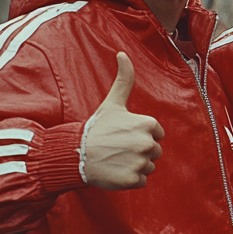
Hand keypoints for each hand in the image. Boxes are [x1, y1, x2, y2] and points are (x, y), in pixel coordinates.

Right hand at [83, 53, 164, 189]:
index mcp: (147, 124)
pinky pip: (141, 180)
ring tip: (116, 158)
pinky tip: (115, 170)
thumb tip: (122, 53)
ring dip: (135, 165)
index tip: (123, 134)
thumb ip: (124, 79)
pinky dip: (130, 179)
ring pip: (148, 166)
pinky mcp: (134, 180)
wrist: (75, 153)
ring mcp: (140, 162)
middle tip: (118, 148)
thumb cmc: (96, 128)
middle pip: (154, 151)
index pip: (156, 133)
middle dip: (139, 151)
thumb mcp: (113, 103)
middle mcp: (147, 143)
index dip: (140, 134)